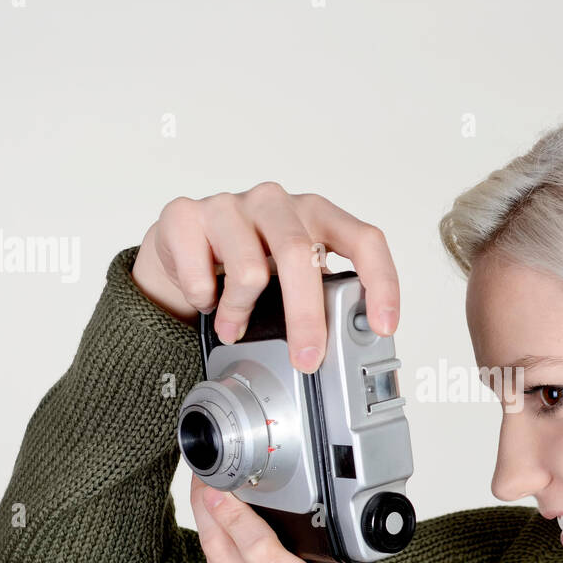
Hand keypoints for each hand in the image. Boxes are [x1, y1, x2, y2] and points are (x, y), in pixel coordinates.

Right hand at [130, 183, 400, 372]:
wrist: (179, 248)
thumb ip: (322, 295)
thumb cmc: (245, 262)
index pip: (363, 239)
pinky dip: (204, 301)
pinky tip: (204, 300)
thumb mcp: (291, 276)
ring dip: (242, 314)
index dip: (380, 282)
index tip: (383, 325)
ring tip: (234, 329)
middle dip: (307, 318)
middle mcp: (276, 203)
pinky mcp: (185, 215)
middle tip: (307, 359)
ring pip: (249, 270)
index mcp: (315, 215)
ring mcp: (229, 204)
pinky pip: (200, 275)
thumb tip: (353, 344)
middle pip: (301, 255)